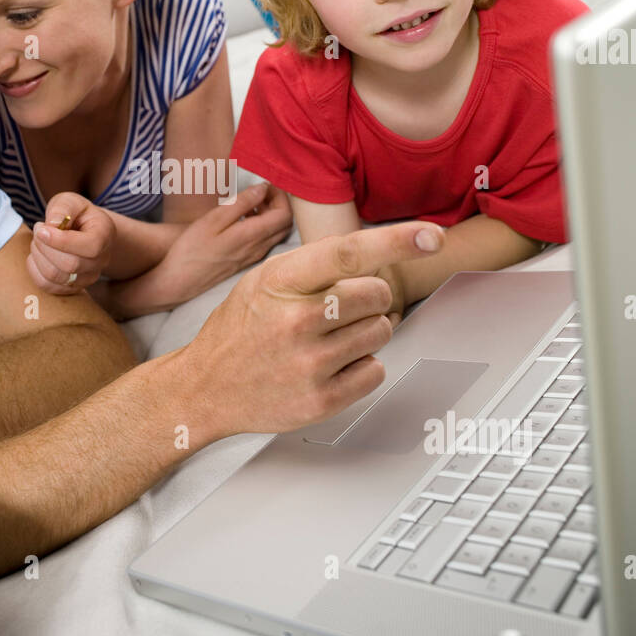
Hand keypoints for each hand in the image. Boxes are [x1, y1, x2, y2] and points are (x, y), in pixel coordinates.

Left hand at [27, 193, 115, 294]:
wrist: (84, 231)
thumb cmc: (77, 214)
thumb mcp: (71, 201)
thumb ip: (62, 208)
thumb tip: (51, 225)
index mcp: (105, 235)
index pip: (90, 247)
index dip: (62, 241)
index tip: (42, 229)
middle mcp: (101, 261)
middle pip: (70, 265)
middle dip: (45, 247)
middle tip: (39, 230)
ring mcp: (88, 277)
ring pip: (56, 277)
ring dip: (38, 256)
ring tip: (38, 241)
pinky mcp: (72, 287)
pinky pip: (48, 286)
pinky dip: (35, 270)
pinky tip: (37, 255)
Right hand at [152, 183, 292, 302]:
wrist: (180, 281)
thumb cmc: (192, 249)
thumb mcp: (214, 219)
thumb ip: (241, 203)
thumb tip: (262, 188)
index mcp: (252, 236)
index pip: (285, 214)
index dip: (280, 196)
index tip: (265, 185)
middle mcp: (258, 248)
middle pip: (285, 223)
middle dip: (278, 203)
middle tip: (260, 191)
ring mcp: (254, 256)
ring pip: (277, 232)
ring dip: (270, 214)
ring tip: (250, 202)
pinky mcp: (246, 260)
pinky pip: (265, 240)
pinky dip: (262, 225)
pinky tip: (243, 219)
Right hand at [177, 221, 444, 440]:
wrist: (205, 388)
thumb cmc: (241, 329)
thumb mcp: (264, 280)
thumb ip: (314, 263)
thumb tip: (374, 248)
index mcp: (282, 282)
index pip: (349, 252)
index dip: (396, 240)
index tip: (430, 236)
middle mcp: (296, 320)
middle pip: (377, 294)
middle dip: (370, 298)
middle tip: (339, 309)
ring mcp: (310, 363)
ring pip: (381, 332)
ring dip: (365, 333)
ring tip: (326, 340)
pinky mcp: (322, 400)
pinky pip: (376, 371)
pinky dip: (362, 367)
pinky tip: (329, 366)